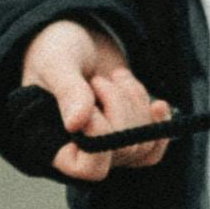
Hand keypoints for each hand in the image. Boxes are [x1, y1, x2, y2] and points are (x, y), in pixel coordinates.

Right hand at [19, 20, 170, 183]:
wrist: (76, 39)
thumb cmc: (54, 50)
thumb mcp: (55, 62)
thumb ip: (67, 90)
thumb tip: (77, 123)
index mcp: (50, 144)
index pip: (88, 168)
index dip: (101, 137)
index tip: (92, 99)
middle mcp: (79, 154)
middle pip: (120, 151)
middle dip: (118, 105)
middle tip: (99, 80)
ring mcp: (105, 149)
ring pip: (140, 145)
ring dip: (135, 104)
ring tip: (116, 78)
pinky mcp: (126, 138)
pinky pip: (153, 148)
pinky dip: (159, 123)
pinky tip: (158, 104)